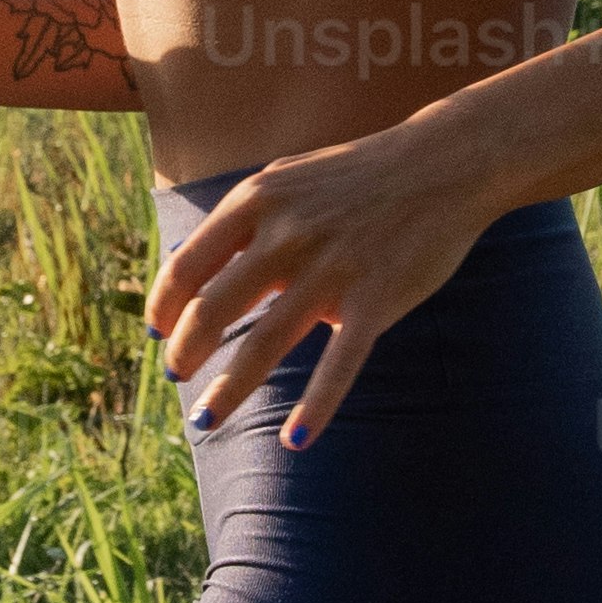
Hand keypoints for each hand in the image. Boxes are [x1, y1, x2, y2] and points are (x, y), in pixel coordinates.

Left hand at [146, 123, 504, 445]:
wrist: (444, 163)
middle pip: (213, 310)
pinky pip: (338, 364)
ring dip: (228, 390)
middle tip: (177, 376)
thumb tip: (192, 265)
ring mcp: (331, 270)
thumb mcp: (287, 178)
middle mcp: (286, 236)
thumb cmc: (358, 175)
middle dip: (185, 353)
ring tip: (205, 420)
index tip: (156, 333)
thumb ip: (243, 219)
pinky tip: (295, 439)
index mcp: (257, 201)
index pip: (186, 266)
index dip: (162, 308)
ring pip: (264, 344)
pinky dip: (315, 407)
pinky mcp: (375, 300)